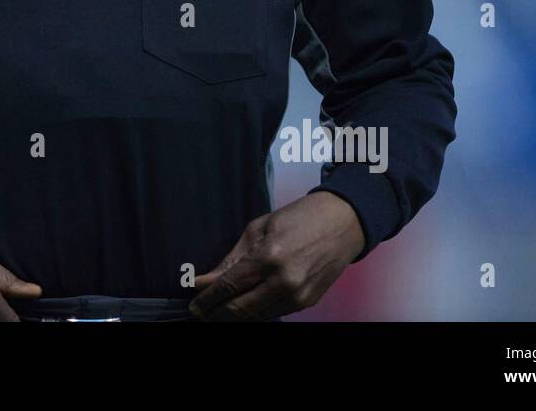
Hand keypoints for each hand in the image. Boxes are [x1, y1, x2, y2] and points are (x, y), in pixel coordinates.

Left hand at [188, 192, 364, 320]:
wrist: (342, 223)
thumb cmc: (298, 219)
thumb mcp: (258, 229)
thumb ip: (232, 259)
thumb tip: (207, 279)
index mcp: (268, 257)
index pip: (229, 286)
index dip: (207, 299)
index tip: (193, 304)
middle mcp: (284, 281)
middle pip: (240, 309)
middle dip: (216, 312)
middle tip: (202, 311)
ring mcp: (298, 295)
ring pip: (256, 316)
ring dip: (235, 314)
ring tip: (220, 307)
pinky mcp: (308, 303)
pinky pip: (274, 314)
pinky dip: (257, 311)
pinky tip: (246, 303)